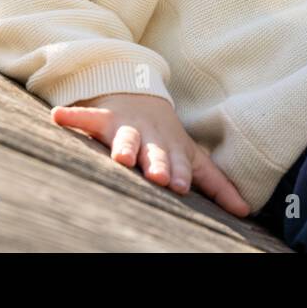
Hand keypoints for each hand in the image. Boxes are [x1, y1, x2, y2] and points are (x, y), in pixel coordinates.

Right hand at [51, 92, 250, 217]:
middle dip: (156, 164)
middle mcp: (153, 139)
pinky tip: (59, 117)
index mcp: (175, 150)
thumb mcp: (193, 158)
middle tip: (157, 177)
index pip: (179, 164)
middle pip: (155, 153)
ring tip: (119, 156)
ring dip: (124, 146)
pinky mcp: (104, 118)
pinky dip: (74, 116)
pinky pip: (88, 116)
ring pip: (126, 138)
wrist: (142, 95)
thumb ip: (217, 185)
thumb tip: (247, 211)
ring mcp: (129, 127)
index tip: (179, 186)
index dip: (179, 174)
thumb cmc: (169, 139)